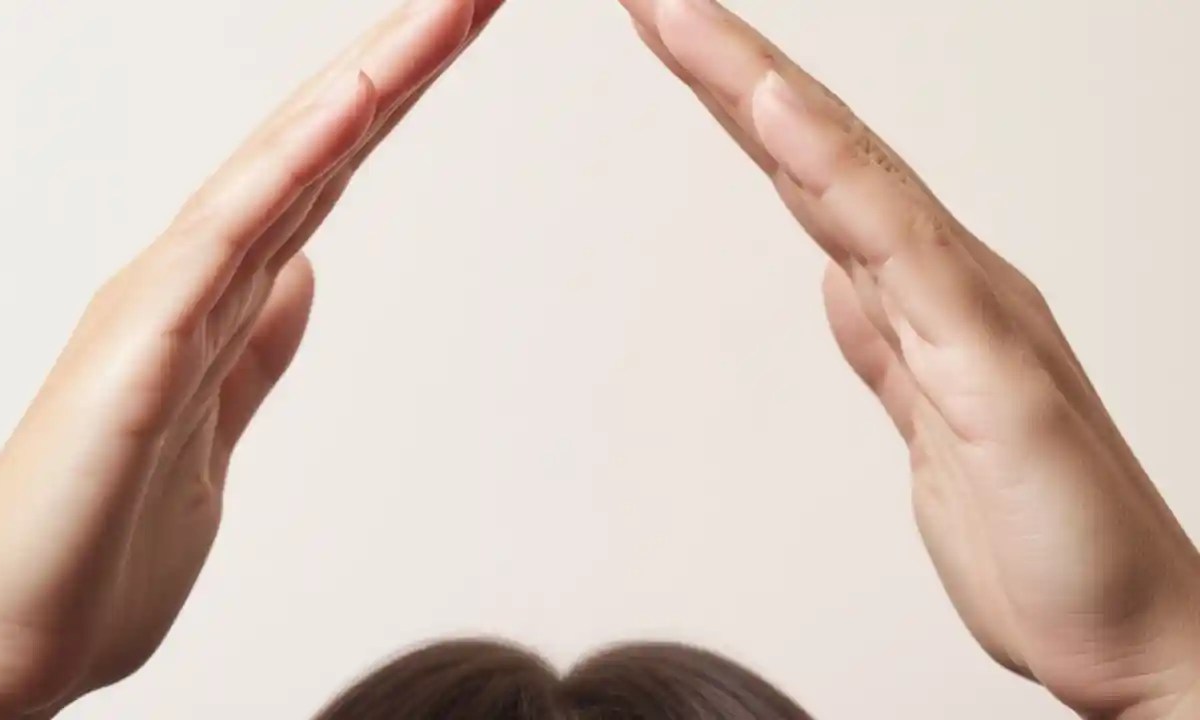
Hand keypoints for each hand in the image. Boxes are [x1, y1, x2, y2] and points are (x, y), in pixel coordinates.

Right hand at [0, 0, 504, 715]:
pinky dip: (286, 169)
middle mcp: (185, 281)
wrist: (3, 646)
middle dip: (399, 65)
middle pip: (314, 152)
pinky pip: (222, 243)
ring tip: (438, 15)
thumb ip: (253, 349)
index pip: (322, 179)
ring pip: (278, 171)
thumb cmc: (94, 545)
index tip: (457, 39)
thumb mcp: (214, 429)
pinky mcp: (134, 355)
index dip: (392, 105)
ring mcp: (157, 309)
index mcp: (212, 299)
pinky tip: (348, 107)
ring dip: (362, 87)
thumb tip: (300, 275)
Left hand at [616, 0, 1199, 716]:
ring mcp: (970, 312)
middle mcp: (947, 282)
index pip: (810, 176)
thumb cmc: (1041, 540)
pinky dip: (837, 172)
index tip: (666, 37)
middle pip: (819, 150)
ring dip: (759, 88)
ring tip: (681, 15)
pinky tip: (775, 111)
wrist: (1137, 638)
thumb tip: (841, 284)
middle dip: (727, 65)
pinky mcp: (992, 364)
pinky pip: (903, 248)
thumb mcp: (929, 432)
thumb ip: (887, 349)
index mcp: (923, 296)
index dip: (733, 102)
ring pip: (851, 172)